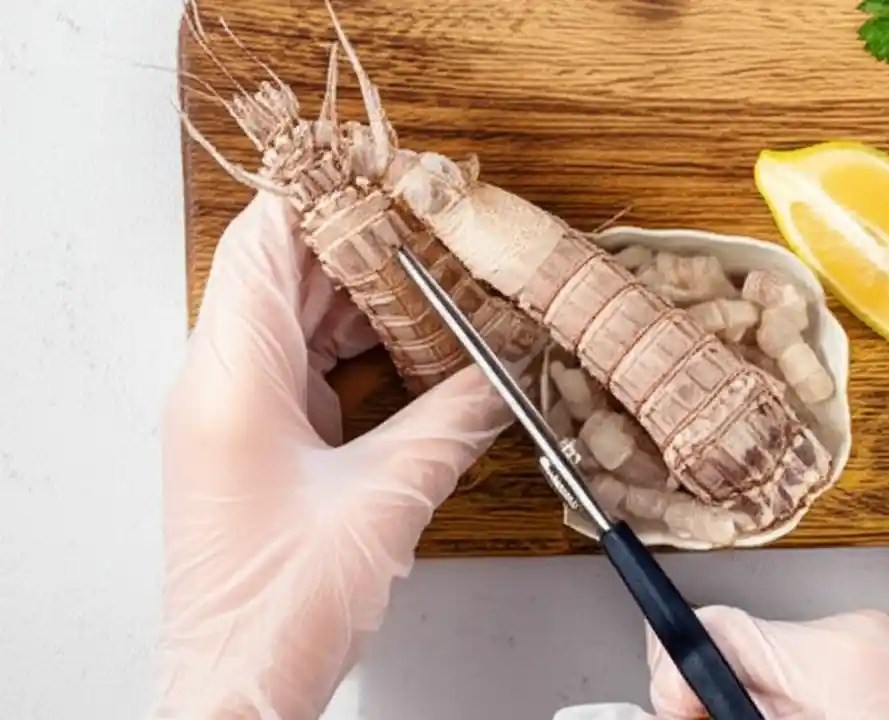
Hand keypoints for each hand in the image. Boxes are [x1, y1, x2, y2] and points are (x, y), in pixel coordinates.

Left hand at [155, 193, 511, 717]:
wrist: (236, 689)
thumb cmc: (277, 613)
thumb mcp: (388, 500)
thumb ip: (455, 422)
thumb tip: (504, 373)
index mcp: (233, 380)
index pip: (267, 242)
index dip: (327, 196)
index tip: (386, 176)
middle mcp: (220, 386)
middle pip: (287, 274)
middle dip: (365, 249)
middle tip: (437, 238)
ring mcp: (233, 415)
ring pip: (298, 320)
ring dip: (366, 304)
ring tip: (438, 294)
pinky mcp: (254, 445)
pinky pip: (306, 369)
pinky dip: (358, 353)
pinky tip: (414, 357)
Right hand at [647, 607, 888, 719]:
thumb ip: (753, 715)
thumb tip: (695, 701)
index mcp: (834, 662)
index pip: (715, 630)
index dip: (678, 670)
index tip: (682, 706)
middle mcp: (870, 629)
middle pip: (764, 647)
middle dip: (752, 696)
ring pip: (816, 654)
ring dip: (807, 696)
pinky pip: (869, 653)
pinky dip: (856, 689)